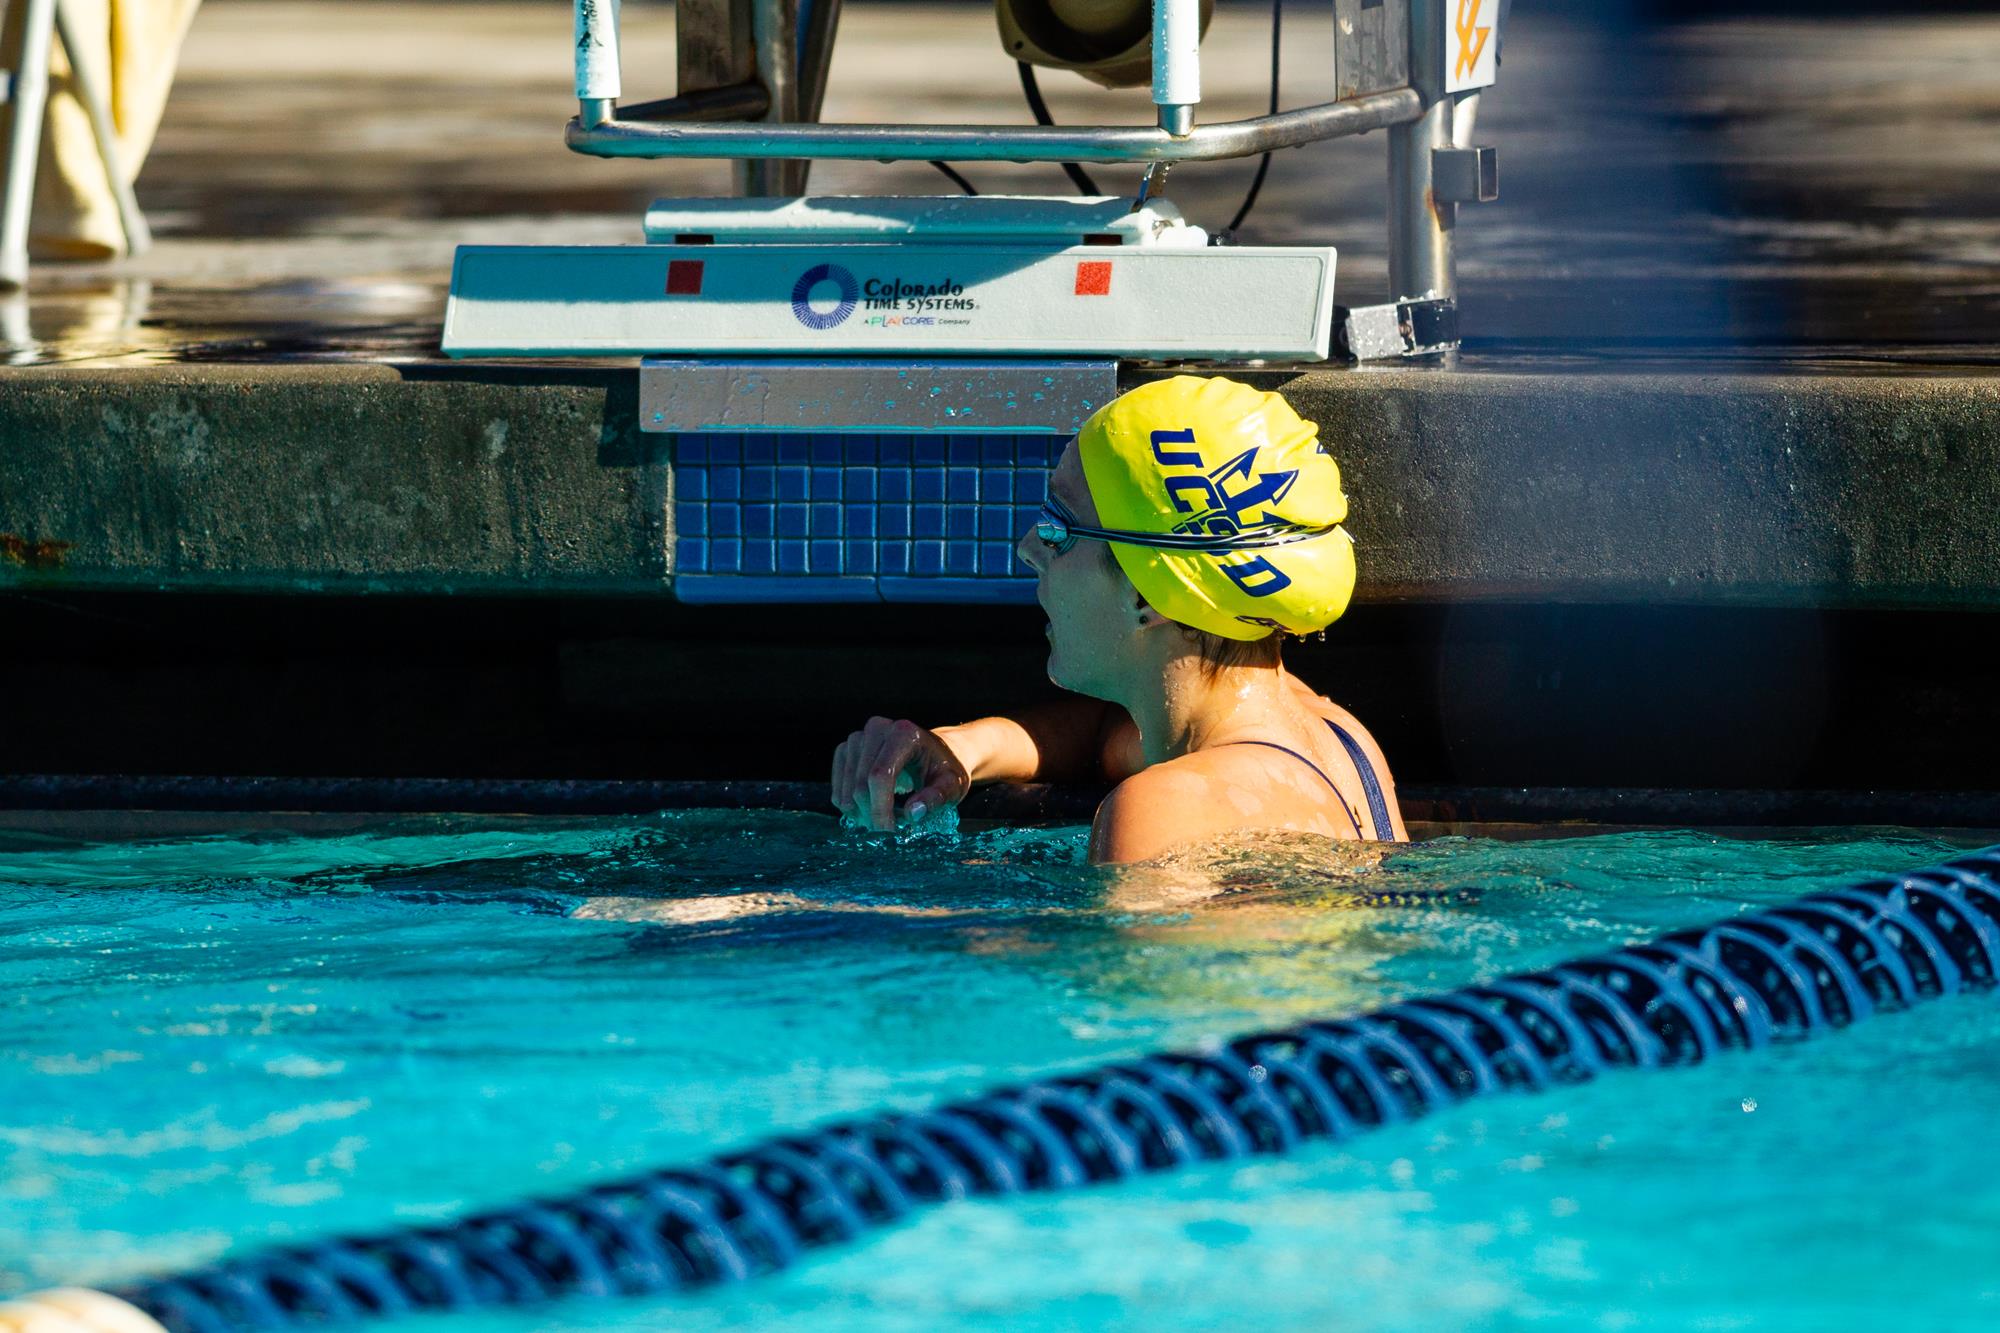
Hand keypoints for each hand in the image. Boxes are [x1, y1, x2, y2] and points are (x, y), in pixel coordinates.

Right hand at [830, 717, 971, 830]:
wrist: (933, 753)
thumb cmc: (943, 769)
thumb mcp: (952, 785)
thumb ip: (936, 798)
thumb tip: (912, 814)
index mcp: (904, 733)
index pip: (880, 775)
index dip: (880, 809)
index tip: (888, 833)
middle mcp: (877, 729)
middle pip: (861, 784)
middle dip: (872, 814)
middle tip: (889, 831)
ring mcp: (857, 738)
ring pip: (847, 788)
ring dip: (861, 812)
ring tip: (884, 819)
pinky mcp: (846, 749)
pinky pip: (838, 785)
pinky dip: (850, 804)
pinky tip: (868, 810)